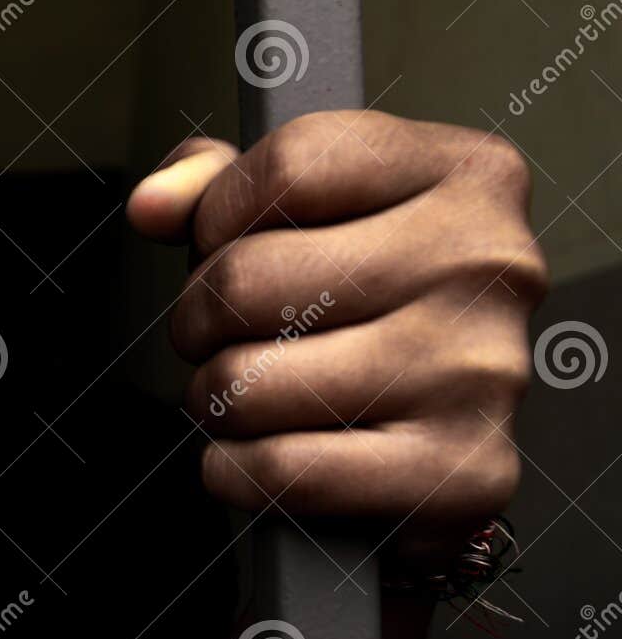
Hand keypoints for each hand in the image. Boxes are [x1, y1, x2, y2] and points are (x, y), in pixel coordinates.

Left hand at [127, 111, 546, 567]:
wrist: (436, 460)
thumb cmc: (364, 323)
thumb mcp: (304, 220)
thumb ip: (221, 187)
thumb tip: (152, 205)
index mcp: (466, 175)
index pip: (291, 165)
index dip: (218, 216)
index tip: (218, 247)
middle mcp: (487, 264)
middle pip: (247, 277)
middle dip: (199, 320)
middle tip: (221, 339)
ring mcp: (479, 371)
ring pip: (247, 382)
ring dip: (214, 400)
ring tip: (247, 397)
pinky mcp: (459, 473)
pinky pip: (279, 469)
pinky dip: (234, 470)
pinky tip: (256, 454)